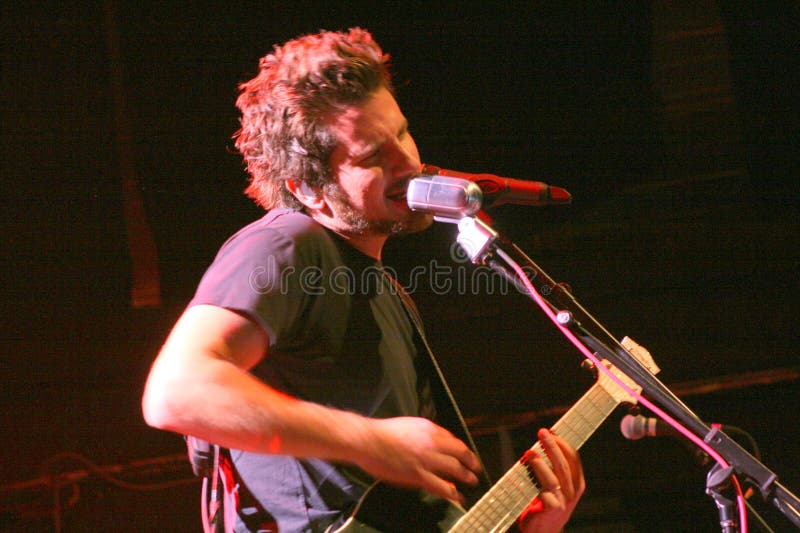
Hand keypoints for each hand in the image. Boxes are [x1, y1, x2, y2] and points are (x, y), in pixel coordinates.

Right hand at [355, 416, 481, 503]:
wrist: (367, 440)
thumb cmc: (382, 433)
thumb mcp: (407, 425)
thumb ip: (422, 433)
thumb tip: (434, 444)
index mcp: (428, 427)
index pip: (452, 438)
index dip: (461, 448)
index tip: (464, 454)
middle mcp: (431, 441)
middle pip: (460, 451)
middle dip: (471, 461)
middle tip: (477, 468)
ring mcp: (426, 459)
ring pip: (455, 468)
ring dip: (467, 476)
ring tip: (472, 481)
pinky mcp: (418, 475)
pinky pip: (441, 486)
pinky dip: (452, 492)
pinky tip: (457, 496)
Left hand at [517, 428, 584, 532]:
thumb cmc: (545, 508)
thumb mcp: (553, 487)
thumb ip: (549, 470)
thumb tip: (536, 447)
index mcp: (576, 483)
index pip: (574, 458)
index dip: (563, 443)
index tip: (552, 432)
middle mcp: (573, 492)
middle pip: (564, 464)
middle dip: (553, 446)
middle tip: (542, 432)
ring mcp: (564, 501)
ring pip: (553, 477)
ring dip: (540, 463)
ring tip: (529, 453)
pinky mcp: (553, 509)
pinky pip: (542, 491)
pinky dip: (531, 481)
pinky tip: (522, 474)